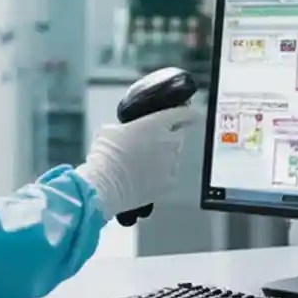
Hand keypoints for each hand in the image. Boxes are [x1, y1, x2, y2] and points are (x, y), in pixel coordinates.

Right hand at [76, 106, 196, 218]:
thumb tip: (124, 132)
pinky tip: (145, 177)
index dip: (189, 113)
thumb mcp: (109, 130)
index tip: (192, 114)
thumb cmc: (105, 157)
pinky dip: (162, 175)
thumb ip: (125, 127)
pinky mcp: (169, 182)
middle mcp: (167, 141)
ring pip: (174, 156)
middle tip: (151, 145)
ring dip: (164, 157)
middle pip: (178, 136)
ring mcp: (170, 163)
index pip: (183, 113)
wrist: (105, 185)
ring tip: (142, 165)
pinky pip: (171, 175)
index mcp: (155, 124)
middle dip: (168, 138)